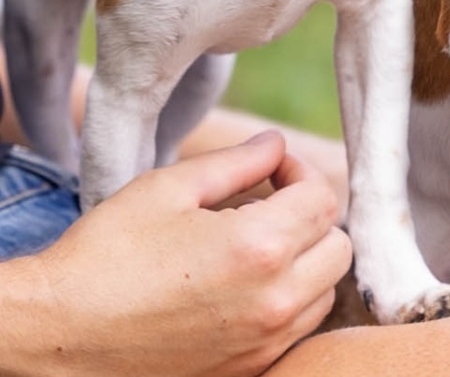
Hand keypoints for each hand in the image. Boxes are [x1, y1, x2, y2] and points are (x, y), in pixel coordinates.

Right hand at [5, 131, 351, 376]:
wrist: (61, 335)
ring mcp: (262, 343)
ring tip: (256, 241)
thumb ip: (237, 162)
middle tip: (270, 201)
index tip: (269, 169)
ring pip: (324, 291)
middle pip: (339, 247)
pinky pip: (297, 329)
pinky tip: (245, 283)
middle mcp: (273, 302)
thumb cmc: (109, 253)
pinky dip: (289, 300)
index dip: (298, 172)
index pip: (323, 199)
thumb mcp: (172, 187)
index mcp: (258, 247)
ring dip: (306, 260)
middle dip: (311, 215)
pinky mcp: (246, 370)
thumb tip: (276, 145)